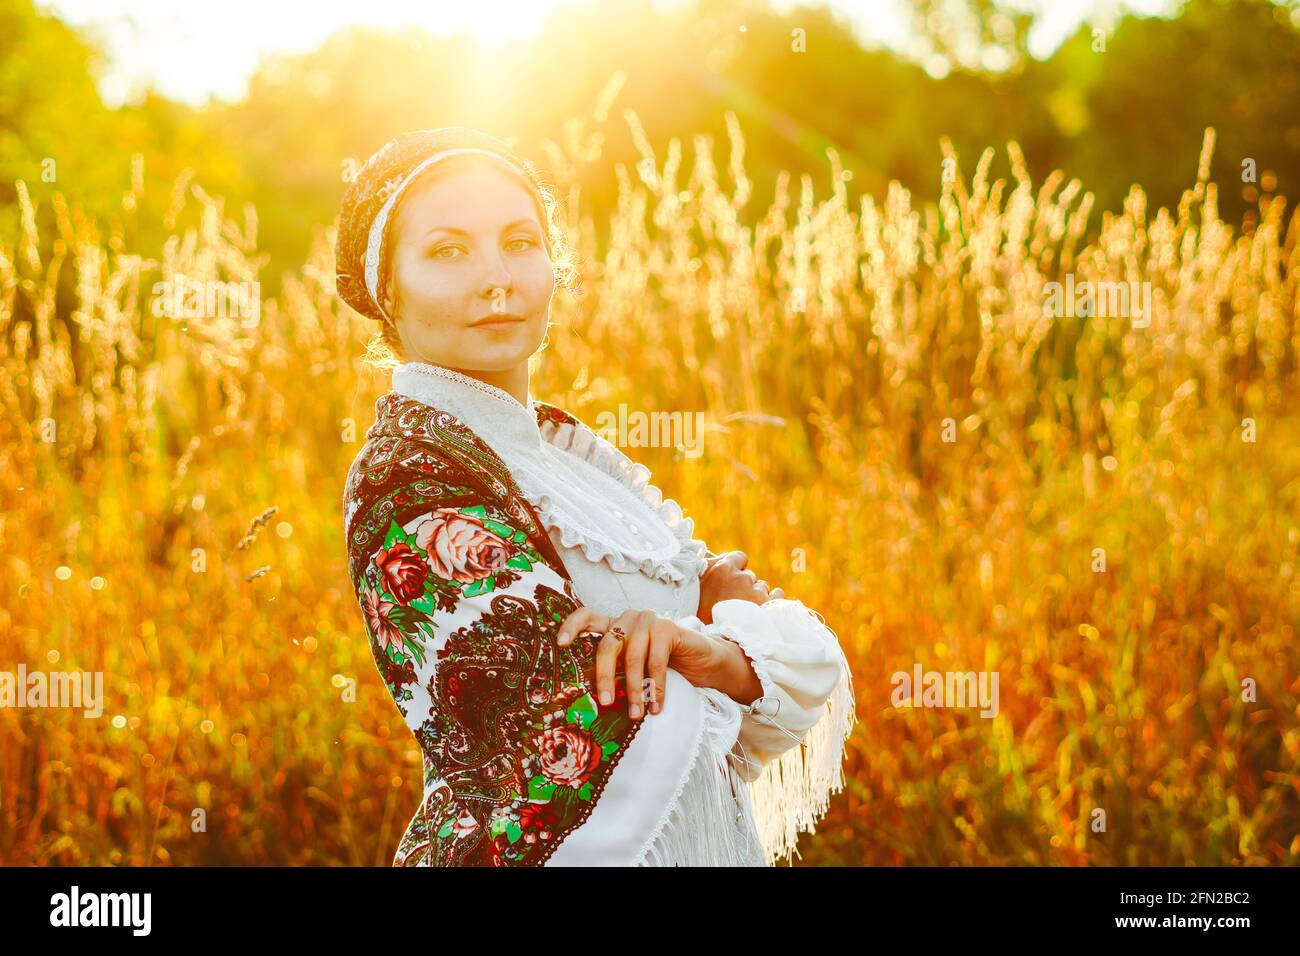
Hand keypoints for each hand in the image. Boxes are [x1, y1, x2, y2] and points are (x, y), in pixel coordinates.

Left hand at [554, 608, 721, 718]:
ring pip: (633, 657)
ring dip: (635, 690)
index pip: (587, 617)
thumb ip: (617, 672)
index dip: (572, 626)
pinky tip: (656, 706)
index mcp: (615, 626)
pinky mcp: (669, 628)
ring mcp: (649, 620)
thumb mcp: (636, 669)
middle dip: (605, 677)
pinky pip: (657, 662)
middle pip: (608, 645)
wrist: (704, 662)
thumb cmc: (665, 668)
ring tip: (637, 714)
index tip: (560, 644)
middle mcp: (629, 619)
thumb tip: (592, 700)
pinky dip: (656, 688)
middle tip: (607, 702)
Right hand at [697, 550, 783, 624]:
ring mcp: (756, 593)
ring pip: (762, 587)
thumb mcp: (699, 581)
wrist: (703, 640)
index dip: (735, 569)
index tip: (729, 581)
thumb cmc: (696, 610)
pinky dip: (773, 600)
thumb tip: (727, 556)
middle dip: (743, 586)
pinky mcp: (767, 608)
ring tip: (742, 612)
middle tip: (732, 602)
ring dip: (755, 596)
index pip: (740, 558)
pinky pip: (778, 596)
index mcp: (723, 569)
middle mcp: (742, 579)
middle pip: (750, 576)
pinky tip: (763, 609)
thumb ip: (714, 562)